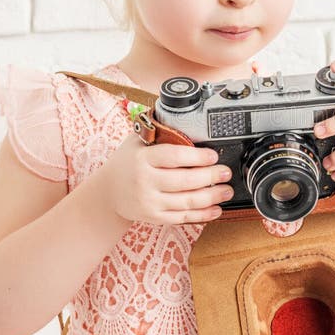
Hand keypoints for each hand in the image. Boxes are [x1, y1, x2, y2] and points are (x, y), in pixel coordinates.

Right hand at [102, 133, 234, 224]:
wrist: (108, 192)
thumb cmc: (127, 162)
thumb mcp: (136, 142)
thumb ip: (158, 132)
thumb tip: (184, 116)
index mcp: (142, 158)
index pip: (174, 157)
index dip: (197, 157)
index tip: (213, 155)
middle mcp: (145, 181)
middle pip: (185, 181)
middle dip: (211, 177)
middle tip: (225, 172)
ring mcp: (149, 202)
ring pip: (187, 202)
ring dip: (212, 197)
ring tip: (226, 190)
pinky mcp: (154, 217)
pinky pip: (182, 218)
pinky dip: (202, 215)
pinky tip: (216, 208)